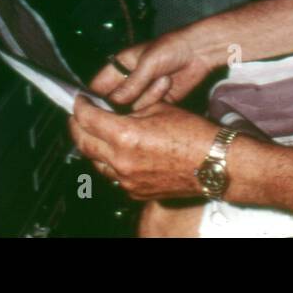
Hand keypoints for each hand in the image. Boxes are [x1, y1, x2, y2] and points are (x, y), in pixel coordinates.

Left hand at [69, 95, 217, 200]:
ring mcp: (127, 180)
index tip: (80, 100)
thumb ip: (130, 110)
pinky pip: (112, 176)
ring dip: (91, 146)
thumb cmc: (194, 134)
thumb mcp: (159, 108)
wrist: (215, 163)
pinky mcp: (135, 192)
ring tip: (97, 133)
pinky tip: (118, 151)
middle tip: (79, 115)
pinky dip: (110, 162)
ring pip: (95, 162)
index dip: (79, 106)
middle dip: (77, 126)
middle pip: (83, 142)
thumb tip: (114, 109)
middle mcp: (121, 161)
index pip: (86, 118)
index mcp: (125, 136)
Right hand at [89, 31, 214, 109]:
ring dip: (146, 98)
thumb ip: (131, 84)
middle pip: (114, 102)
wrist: (199, 51)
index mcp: (120, 66)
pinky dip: (156, 102)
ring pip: (133, 108)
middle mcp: (129, 81)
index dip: (94, 99)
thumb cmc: (171, 47)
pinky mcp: (158, 101)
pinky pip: (149, 110)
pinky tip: (166, 85)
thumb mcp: (148, 63)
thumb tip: (114, 103)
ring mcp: (143, 92)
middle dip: (120, 106)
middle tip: (129, 105)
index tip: (96, 110)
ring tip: (161, 79)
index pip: (99, 86)